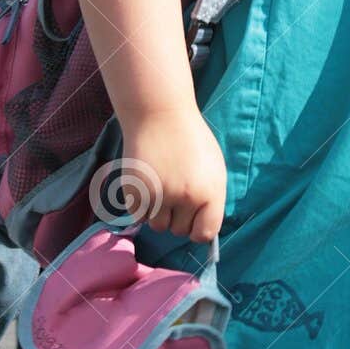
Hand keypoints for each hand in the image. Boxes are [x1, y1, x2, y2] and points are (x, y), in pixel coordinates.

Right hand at [117, 105, 226, 243]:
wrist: (160, 114)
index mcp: (210, 192)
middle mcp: (186, 197)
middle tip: (174, 193)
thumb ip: (211, 199)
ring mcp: (159, 195)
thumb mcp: (214, 168)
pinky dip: (140, 206)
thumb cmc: (191, 140)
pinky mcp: (135, 191)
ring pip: (156, 226)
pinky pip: (137, 216)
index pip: (204, 234)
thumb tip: (203, 228)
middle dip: (176, 218)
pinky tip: (146, 184)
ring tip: (159, 188)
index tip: (193, 220)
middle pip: (178, 231)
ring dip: (157, 213)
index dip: (197, 229)